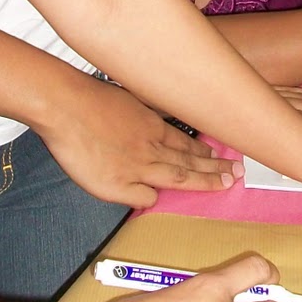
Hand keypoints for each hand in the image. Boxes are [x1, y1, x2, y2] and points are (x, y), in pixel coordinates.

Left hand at [34, 72, 239, 205]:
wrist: (65, 103)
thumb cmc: (78, 147)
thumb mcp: (102, 186)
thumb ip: (133, 194)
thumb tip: (155, 197)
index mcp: (144, 167)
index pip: (183, 177)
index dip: (207, 182)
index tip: (228, 183)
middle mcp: (151, 145)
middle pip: (188, 158)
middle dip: (214, 166)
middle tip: (237, 169)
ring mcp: (144, 123)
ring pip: (180, 139)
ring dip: (201, 149)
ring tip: (218, 154)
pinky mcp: (134, 106)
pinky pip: (167, 122)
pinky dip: (182, 128)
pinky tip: (185, 128)